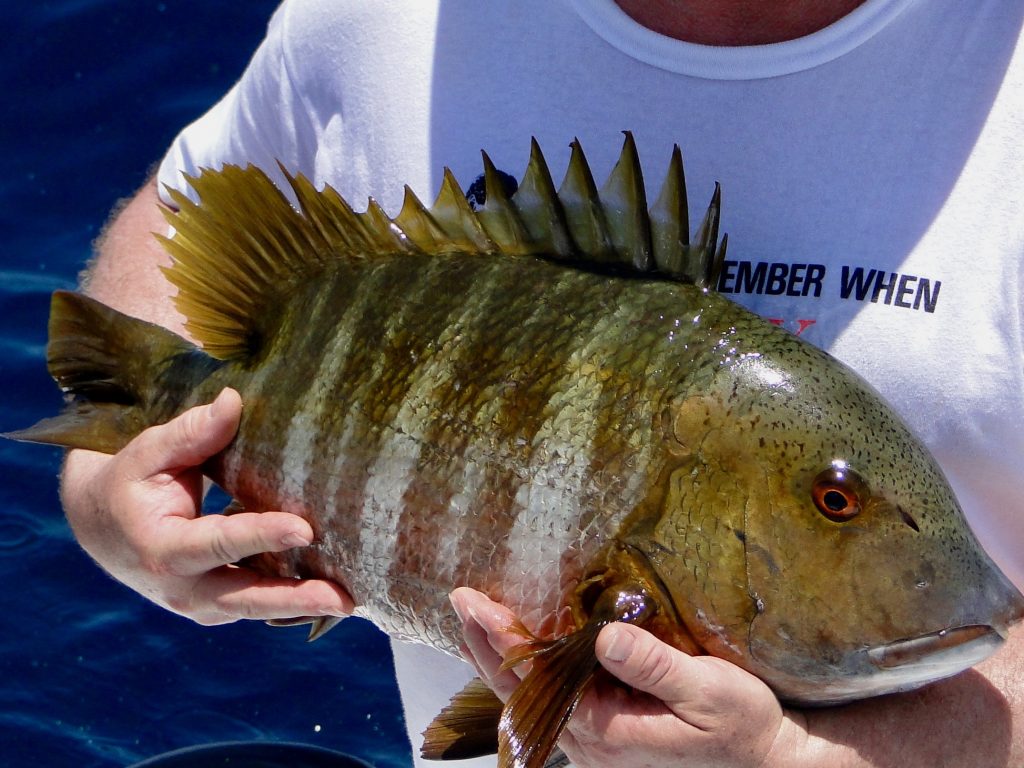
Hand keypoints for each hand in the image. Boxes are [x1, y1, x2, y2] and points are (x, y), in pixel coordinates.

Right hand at [61, 388, 352, 623]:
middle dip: (295, 598)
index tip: (304, 529)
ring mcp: (200, 604)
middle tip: (343, 597)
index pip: (220, 543)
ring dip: (302, 606)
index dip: (262, 536)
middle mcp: (181, 587)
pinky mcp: (217, 606)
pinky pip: (258, 605)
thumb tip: (233, 400)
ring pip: (256, 608)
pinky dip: (294, 602)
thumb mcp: (148, 452)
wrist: (99, 526)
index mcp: (161, 549)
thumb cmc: (130, 481)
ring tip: (351, 599)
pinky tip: (334, 592)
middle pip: (244, 597)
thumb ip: (190, 432)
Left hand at [451, 587, 804, 767]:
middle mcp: (590, 737)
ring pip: (533, 691)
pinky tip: (526, 639)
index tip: (476, 604)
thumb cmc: (743, 726)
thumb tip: (604, 637)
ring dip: (505, 652)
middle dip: (487, 642)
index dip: (501, 640)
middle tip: (463, 598)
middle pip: (521, 689)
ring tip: (479, 615)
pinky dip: (534, 662)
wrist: (768, 756)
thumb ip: (653, 666)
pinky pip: (556, 691)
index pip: (535, 682)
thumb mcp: (706, 692)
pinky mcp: (608, 721)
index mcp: (605, 730)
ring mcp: (596, 733)